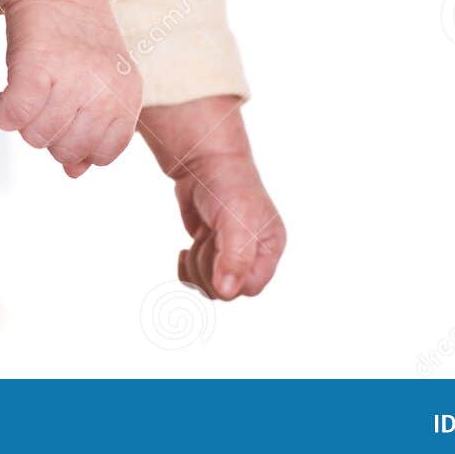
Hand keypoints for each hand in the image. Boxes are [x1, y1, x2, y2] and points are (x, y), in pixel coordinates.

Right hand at [0, 0, 142, 175]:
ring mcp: (71, 78)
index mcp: (127, 96)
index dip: (79, 145)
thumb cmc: (78, 43)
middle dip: (50, 133)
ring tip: (30, 90)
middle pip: (66, 150)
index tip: (69, 117)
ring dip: (25, 121)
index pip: (103, 154)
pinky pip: (14, 116)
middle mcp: (103, 90)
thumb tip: (74, 173)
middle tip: (46, 99)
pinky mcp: (36, 66)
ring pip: (36, 137)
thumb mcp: (100, 88)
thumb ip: (94, 132)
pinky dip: (3, 112)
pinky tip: (4, 96)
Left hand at [141, 96, 285, 299]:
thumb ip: (235, 256)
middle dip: (209, 268)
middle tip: (206, 238)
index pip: (251, 287)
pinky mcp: (209, 250)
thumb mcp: (236, 219)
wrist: (203, 161)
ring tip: (202, 235)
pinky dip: (186, 268)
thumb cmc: (227, 184)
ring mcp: (230, 253)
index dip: (230, 277)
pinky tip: (185, 250)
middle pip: (227, 290)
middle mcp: (253, 254)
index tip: (217, 250)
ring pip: (210, 285)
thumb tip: (226, 292)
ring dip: (198, 264)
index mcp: (269, 248)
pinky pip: (196, 278)